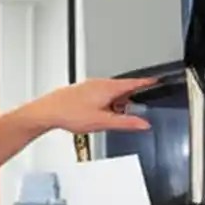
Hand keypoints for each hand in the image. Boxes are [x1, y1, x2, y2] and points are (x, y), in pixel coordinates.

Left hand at [16, 78, 157, 134]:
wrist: (48, 112)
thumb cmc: (71, 113)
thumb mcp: (103, 122)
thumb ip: (126, 123)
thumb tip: (143, 124)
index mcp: (109, 88)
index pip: (134, 82)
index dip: (147, 82)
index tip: (156, 81)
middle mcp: (101, 83)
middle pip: (123, 90)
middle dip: (128, 101)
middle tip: (126, 116)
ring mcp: (92, 86)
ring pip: (112, 94)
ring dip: (115, 105)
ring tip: (105, 119)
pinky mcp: (85, 91)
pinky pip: (102, 96)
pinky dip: (105, 105)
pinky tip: (95, 116)